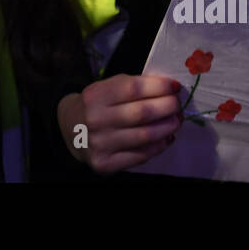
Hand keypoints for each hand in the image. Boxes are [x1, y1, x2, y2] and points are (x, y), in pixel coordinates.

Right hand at [57, 74, 182, 173]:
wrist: (71, 130)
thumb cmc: (97, 105)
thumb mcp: (106, 88)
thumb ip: (133, 86)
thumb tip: (169, 88)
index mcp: (95, 96)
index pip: (133, 89)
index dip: (159, 87)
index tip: (175, 87)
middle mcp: (95, 119)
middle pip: (142, 113)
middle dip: (167, 107)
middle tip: (177, 104)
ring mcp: (100, 143)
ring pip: (145, 136)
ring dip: (167, 127)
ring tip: (176, 120)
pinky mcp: (106, 163)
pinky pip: (141, 155)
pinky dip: (158, 146)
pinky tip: (166, 138)